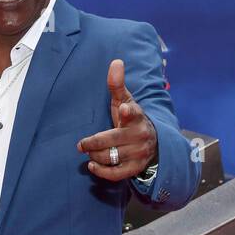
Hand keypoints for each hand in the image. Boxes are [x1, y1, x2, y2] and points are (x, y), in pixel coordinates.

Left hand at [76, 58, 157, 180]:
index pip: (133, 113)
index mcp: (136, 116)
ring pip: (111, 157)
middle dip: (93, 143)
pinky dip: (101, 171)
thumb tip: (115, 61)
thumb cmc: (131, 119)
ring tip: (88, 152)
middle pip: (111, 140)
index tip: (124, 110)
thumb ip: (117, 84)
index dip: (128, 112)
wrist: (153, 142)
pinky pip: (116, 173)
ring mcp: (138, 153)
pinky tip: (92, 165)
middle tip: (81, 144)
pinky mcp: (135, 168)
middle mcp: (140, 135)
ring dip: (95, 155)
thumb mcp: (125, 101)